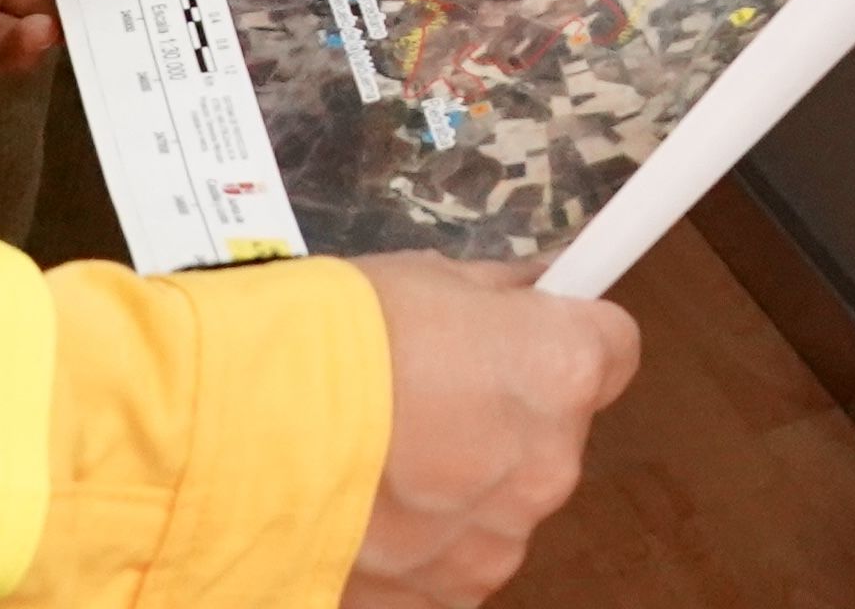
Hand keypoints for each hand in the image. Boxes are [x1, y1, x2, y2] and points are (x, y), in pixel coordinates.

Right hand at [342, 255, 641, 608]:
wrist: (240, 436)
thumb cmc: (327, 347)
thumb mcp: (425, 278)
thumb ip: (496, 297)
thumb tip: (531, 292)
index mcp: (561, 370)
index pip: (614, 348)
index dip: (567, 332)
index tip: (538, 328)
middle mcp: (548, 464)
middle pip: (552, 431)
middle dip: (502, 413)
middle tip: (426, 390)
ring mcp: (497, 541)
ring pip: (499, 501)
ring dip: (458, 481)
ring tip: (379, 452)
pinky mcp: (445, 595)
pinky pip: (451, 557)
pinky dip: (419, 538)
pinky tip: (365, 503)